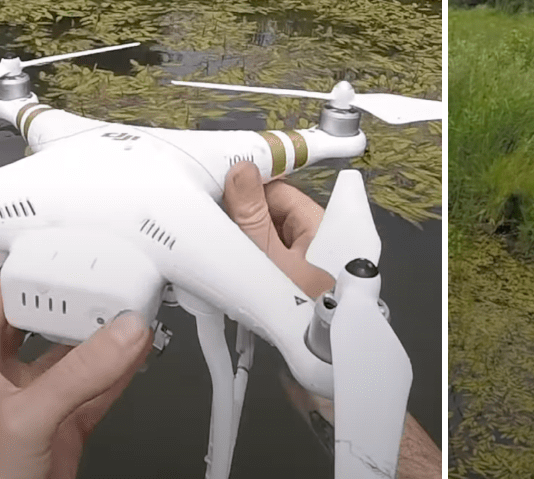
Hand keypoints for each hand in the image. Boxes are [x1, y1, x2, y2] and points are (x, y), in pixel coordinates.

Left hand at [0, 273, 151, 478]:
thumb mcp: (25, 418)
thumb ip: (78, 373)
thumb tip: (123, 334)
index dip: (28, 267)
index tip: (63, 247)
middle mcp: (2, 378)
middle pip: (44, 319)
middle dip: (76, 297)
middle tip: (106, 273)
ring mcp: (36, 403)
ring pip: (75, 353)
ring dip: (103, 333)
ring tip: (132, 306)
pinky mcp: (64, 427)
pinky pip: (97, 386)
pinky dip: (120, 368)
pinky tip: (139, 349)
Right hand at [222, 161, 334, 299]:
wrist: (320, 363)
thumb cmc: (300, 310)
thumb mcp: (266, 257)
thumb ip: (250, 214)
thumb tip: (241, 169)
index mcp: (320, 222)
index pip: (277, 190)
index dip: (246, 191)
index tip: (215, 196)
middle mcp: (319, 237)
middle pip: (271, 213)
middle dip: (242, 220)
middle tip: (213, 229)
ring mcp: (308, 260)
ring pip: (268, 237)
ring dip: (245, 243)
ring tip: (218, 251)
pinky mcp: (297, 281)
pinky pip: (270, 260)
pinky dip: (252, 263)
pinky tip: (232, 273)